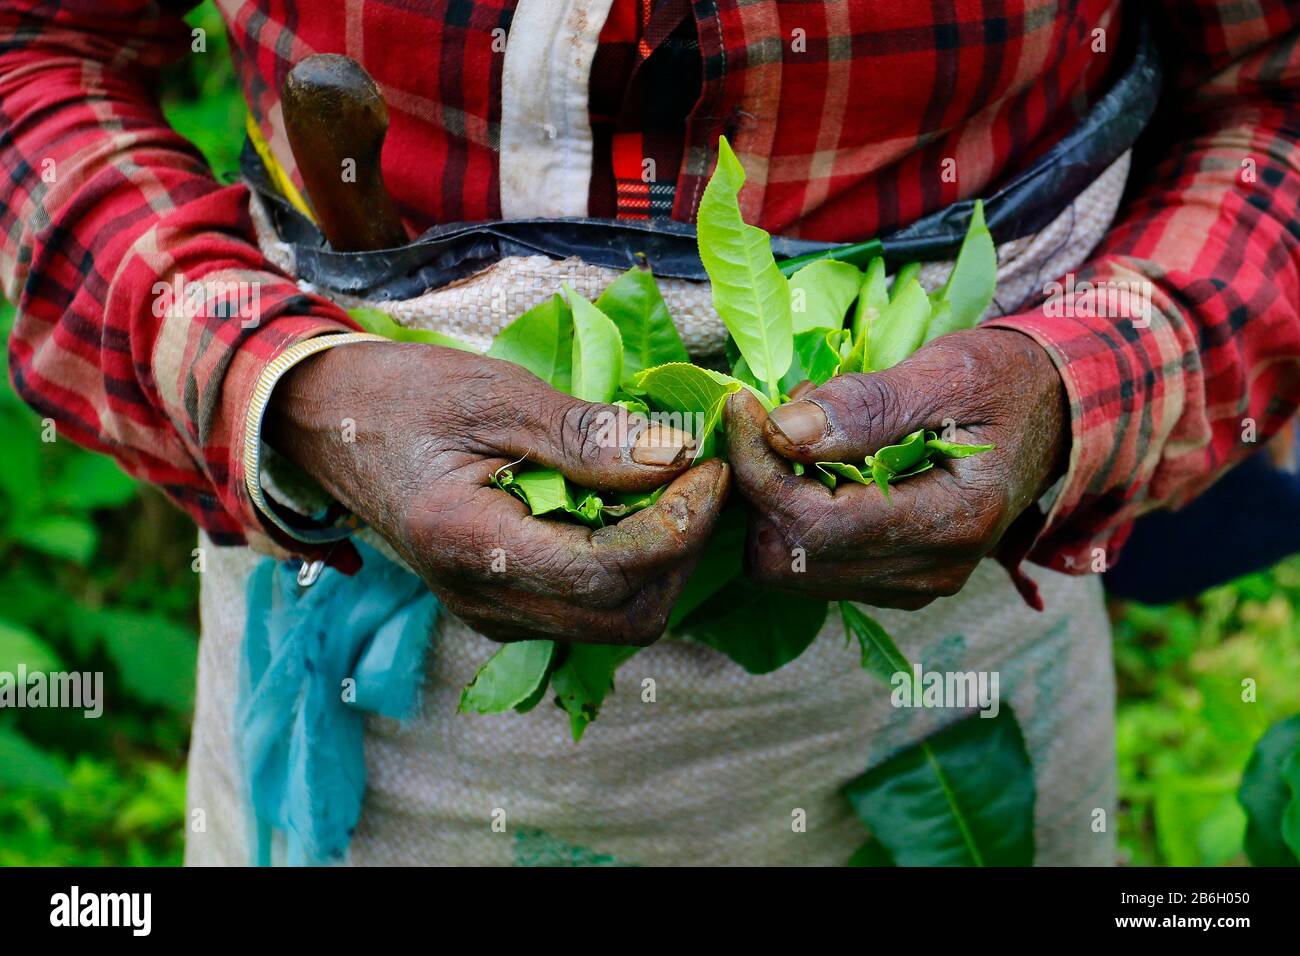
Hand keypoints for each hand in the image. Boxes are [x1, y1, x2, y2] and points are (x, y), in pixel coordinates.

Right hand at [266, 341, 729, 643]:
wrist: (332, 426)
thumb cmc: (407, 397)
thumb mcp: (497, 397)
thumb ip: (587, 435)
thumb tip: (676, 455)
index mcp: (471, 546)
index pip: (609, 571)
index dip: (679, 524)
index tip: (709, 463)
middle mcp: (485, 602)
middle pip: (628, 615)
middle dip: (682, 549)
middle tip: (700, 475)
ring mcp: (495, 614)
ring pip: (617, 620)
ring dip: (663, 560)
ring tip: (673, 486)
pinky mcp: (506, 606)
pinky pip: (592, 608)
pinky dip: (632, 564)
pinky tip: (633, 507)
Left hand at [725, 328, 1067, 608]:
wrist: (1055, 414)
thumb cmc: (1004, 381)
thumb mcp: (945, 372)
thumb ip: (865, 405)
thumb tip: (781, 430)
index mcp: (952, 522)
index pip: (811, 523)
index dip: (758, 467)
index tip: (744, 405)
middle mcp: (931, 571)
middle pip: (788, 559)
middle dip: (762, 488)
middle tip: (772, 419)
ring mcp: (913, 586)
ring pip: (790, 568)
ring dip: (774, 501)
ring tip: (801, 438)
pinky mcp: (895, 582)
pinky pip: (812, 566)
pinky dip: (796, 516)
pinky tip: (820, 467)